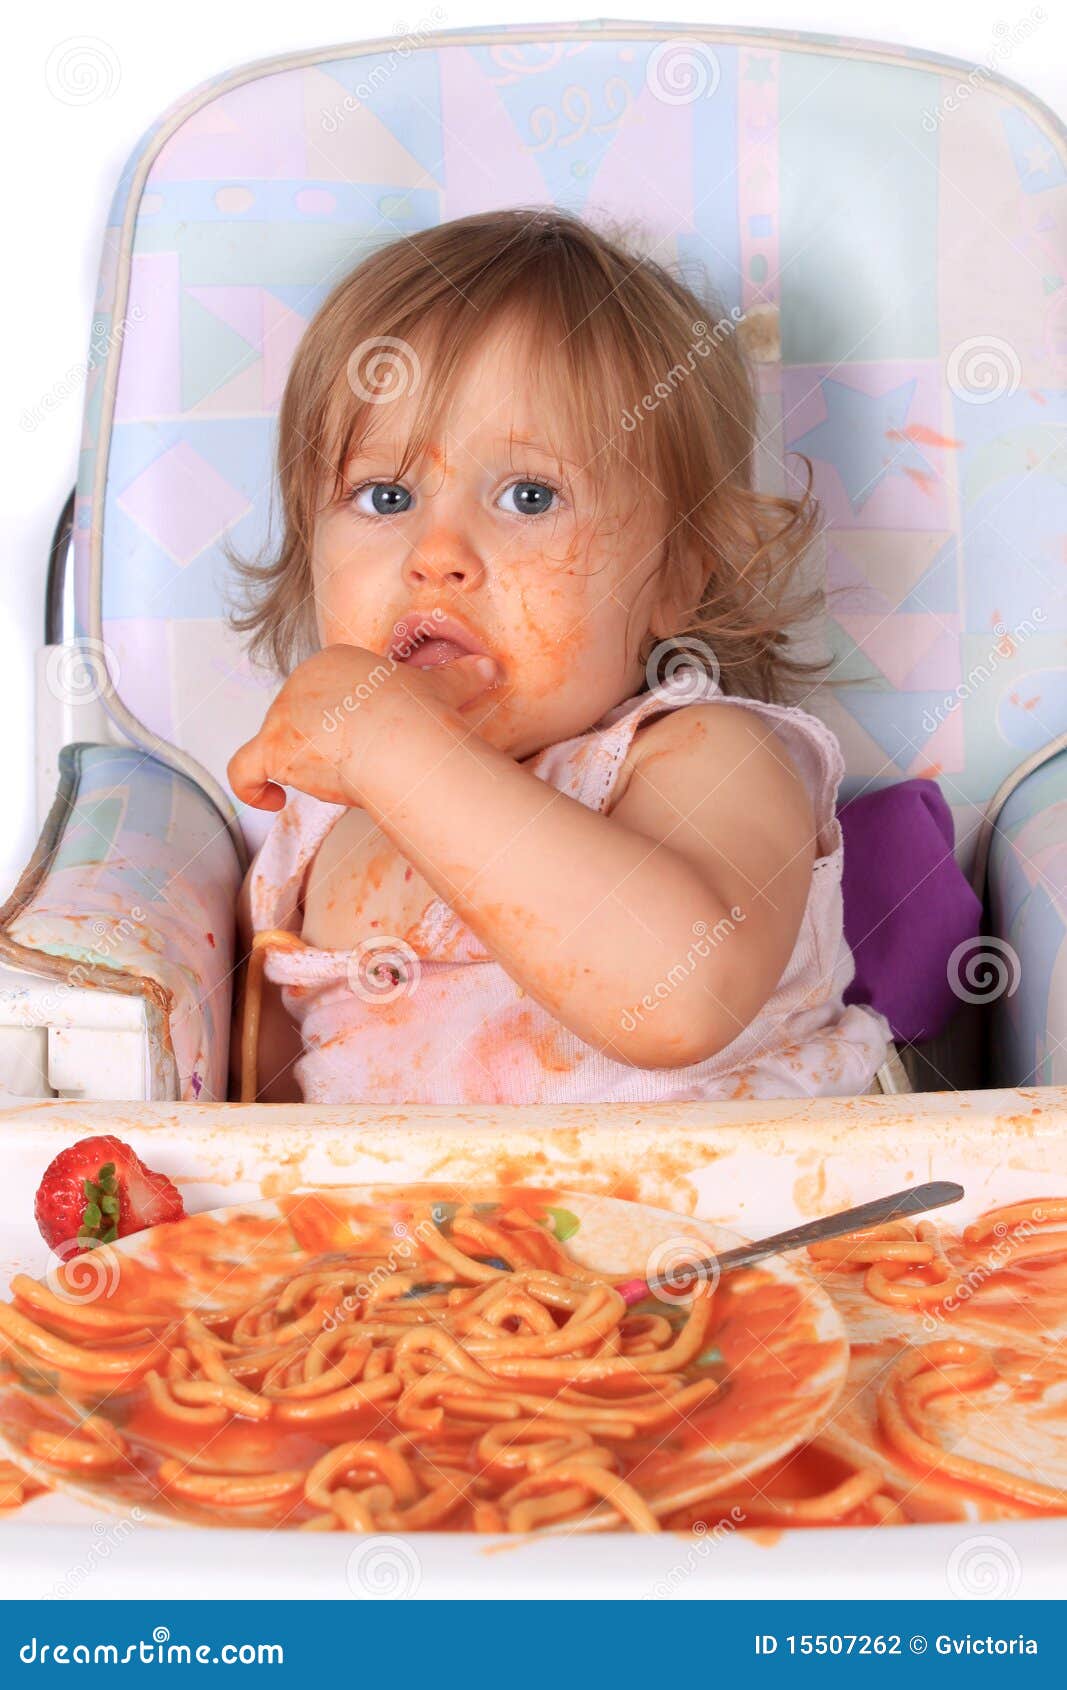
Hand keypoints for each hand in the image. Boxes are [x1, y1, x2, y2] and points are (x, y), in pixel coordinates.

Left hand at [227, 644, 499, 810]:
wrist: (400, 736)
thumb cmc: (423, 712)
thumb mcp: (443, 689)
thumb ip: (461, 678)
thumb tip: (494, 668)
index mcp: (335, 660)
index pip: (328, 696)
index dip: (345, 722)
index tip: (368, 742)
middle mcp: (300, 679)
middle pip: (301, 720)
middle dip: (325, 745)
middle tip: (360, 767)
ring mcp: (282, 715)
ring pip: (280, 745)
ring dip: (302, 765)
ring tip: (338, 782)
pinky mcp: (271, 749)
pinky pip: (244, 770)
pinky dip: (252, 788)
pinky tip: (271, 801)